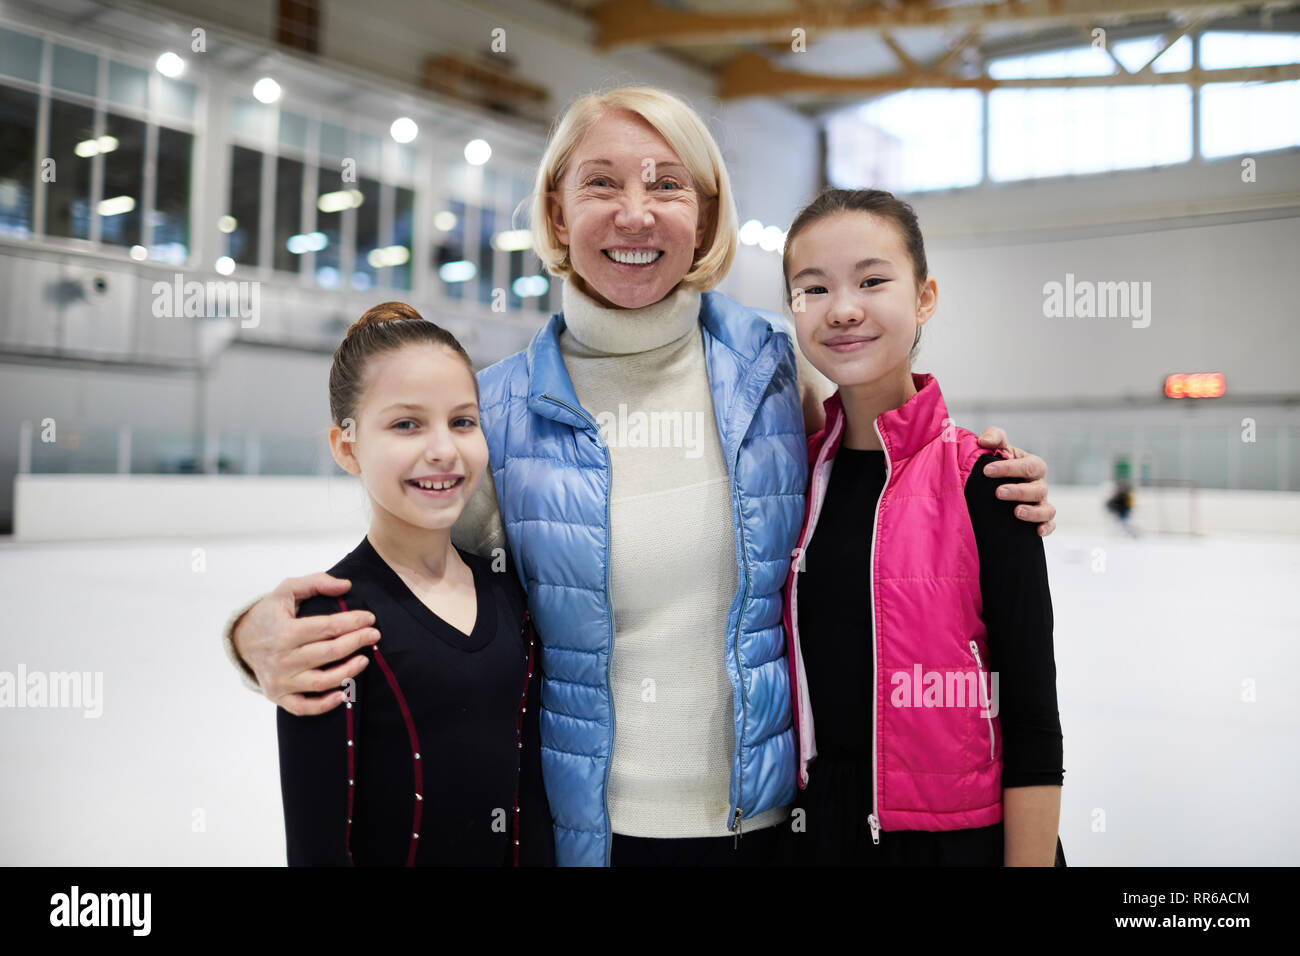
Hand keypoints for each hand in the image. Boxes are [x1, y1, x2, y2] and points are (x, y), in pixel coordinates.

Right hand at [232, 573, 379, 715]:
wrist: (241, 641)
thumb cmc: (270, 614)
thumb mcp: (287, 590)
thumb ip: (316, 583)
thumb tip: (346, 585)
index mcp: (284, 632)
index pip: (326, 627)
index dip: (352, 622)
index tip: (369, 618)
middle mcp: (281, 658)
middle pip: (328, 653)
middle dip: (356, 643)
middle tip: (374, 635)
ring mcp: (280, 680)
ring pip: (321, 682)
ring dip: (348, 672)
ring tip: (365, 660)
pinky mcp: (278, 696)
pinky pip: (304, 707)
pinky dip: (325, 704)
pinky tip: (343, 694)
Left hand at [977, 427, 1056, 536]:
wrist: (995, 483)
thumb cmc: (998, 462)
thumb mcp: (997, 447)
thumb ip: (994, 437)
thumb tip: (984, 442)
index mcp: (1031, 465)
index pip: (1027, 465)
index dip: (1008, 468)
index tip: (987, 470)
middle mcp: (1039, 484)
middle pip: (1037, 488)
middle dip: (1018, 491)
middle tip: (998, 492)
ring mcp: (1041, 502)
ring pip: (1047, 508)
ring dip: (1034, 512)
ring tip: (1016, 512)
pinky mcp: (1040, 519)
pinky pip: (1050, 524)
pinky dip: (1047, 528)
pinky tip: (1037, 531)